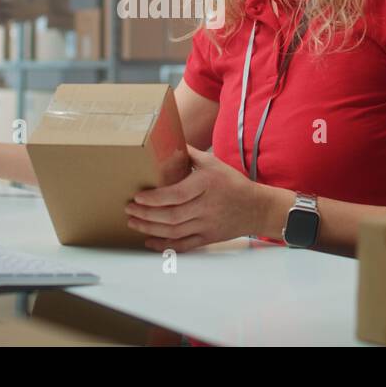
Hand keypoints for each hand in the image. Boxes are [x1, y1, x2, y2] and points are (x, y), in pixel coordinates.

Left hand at [125, 145, 273, 252]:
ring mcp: (207, 225)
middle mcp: (207, 207)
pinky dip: (165, 246)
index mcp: (206, 185)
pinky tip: (150, 242)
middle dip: (146, 214)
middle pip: (172, 216)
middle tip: (129, 209)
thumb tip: (166, 140)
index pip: (176, 194)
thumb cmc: (232, 182)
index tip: (138, 196)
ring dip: (150, 229)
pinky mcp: (208, 238)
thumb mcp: (214, 163)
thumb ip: (190, 154)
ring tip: (134, 223)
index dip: (155, 198)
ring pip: (174, 232)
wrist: (257, 208)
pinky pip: (183, 245)